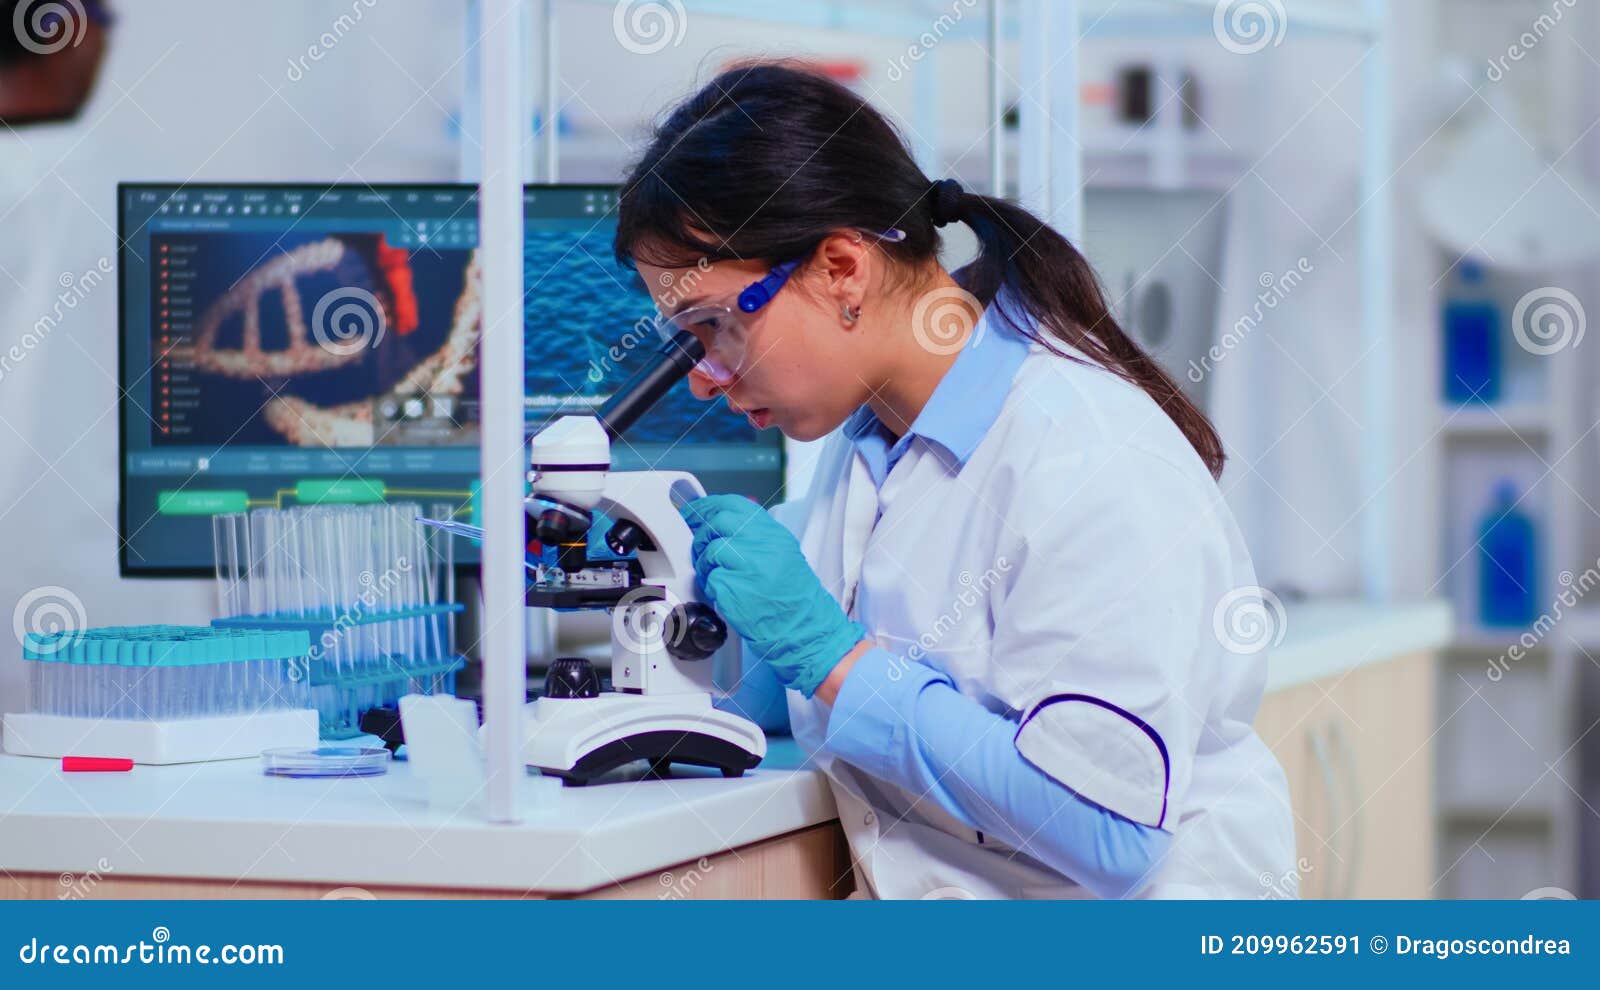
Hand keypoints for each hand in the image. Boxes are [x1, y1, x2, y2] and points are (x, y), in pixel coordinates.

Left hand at [680, 494, 866, 697]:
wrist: (805, 630)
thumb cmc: (792, 598)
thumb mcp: (780, 554)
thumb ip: (752, 536)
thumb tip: (716, 524)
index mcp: (773, 534)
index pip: (733, 505)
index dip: (707, 507)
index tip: (693, 513)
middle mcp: (763, 545)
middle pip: (718, 522)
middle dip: (702, 536)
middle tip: (700, 548)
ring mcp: (748, 566)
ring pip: (710, 550)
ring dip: (706, 565)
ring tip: (719, 578)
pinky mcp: (732, 589)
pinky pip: (709, 579)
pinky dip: (712, 587)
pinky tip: (725, 595)